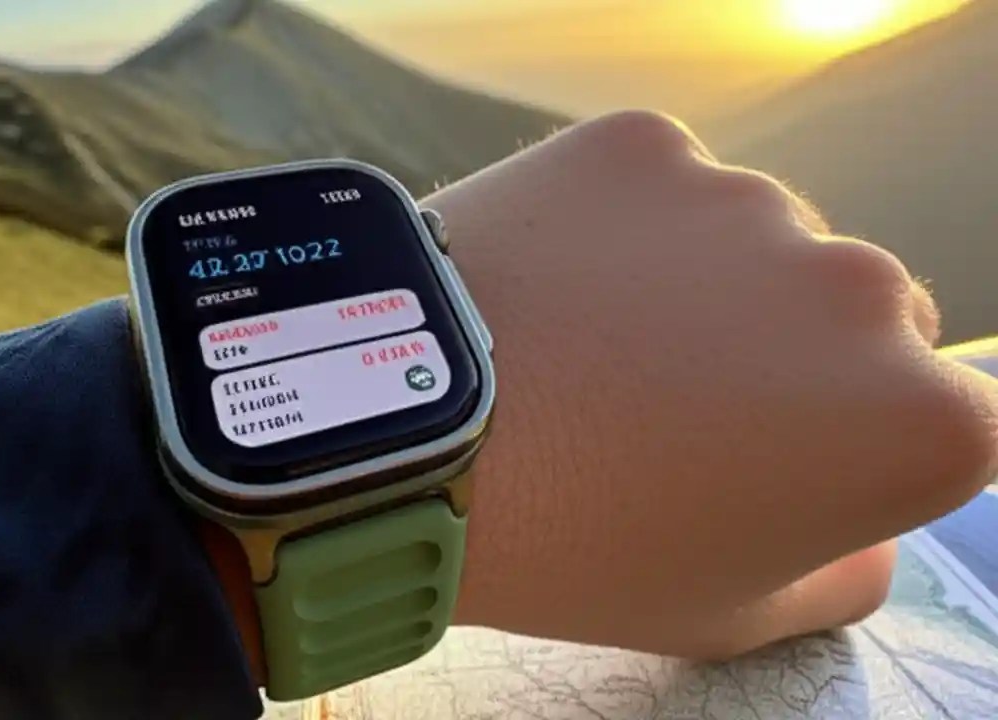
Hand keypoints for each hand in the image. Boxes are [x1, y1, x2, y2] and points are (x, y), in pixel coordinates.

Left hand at [429, 111, 997, 658]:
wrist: (406, 440)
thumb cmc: (571, 548)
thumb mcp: (730, 615)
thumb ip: (843, 571)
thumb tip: (866, 520)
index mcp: (911, 421)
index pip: (941, 419)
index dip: (854, 447)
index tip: (773, 463)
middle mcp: (860, 290)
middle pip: (862, 320)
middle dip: (797, 360)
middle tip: (677, 408)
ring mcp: (748, 201)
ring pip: (759, 244)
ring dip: (709, 288)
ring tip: (596, 349)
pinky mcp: (647, 144)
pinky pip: (661, 191)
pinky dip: (624, 231)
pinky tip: (556, 289)